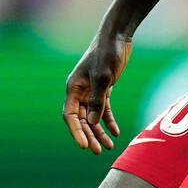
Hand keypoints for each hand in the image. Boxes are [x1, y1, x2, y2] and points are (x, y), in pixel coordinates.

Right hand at [62, 31, 133, 153]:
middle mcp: (79, 91)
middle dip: (89, 136)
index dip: (76, 132)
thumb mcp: (103, 78)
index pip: (70, 116)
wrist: (117, 36)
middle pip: (81, 120)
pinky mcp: (103, 88)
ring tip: (108, 147)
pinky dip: (108, 121)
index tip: (85, 146)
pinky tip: (116, 132)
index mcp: (73, 88)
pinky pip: (103, 109)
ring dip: (99, 132)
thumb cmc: (107, 54)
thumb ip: (97, 100)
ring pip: (92, 117)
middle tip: (98, 151)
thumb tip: (91, 123)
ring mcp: (90, 90)